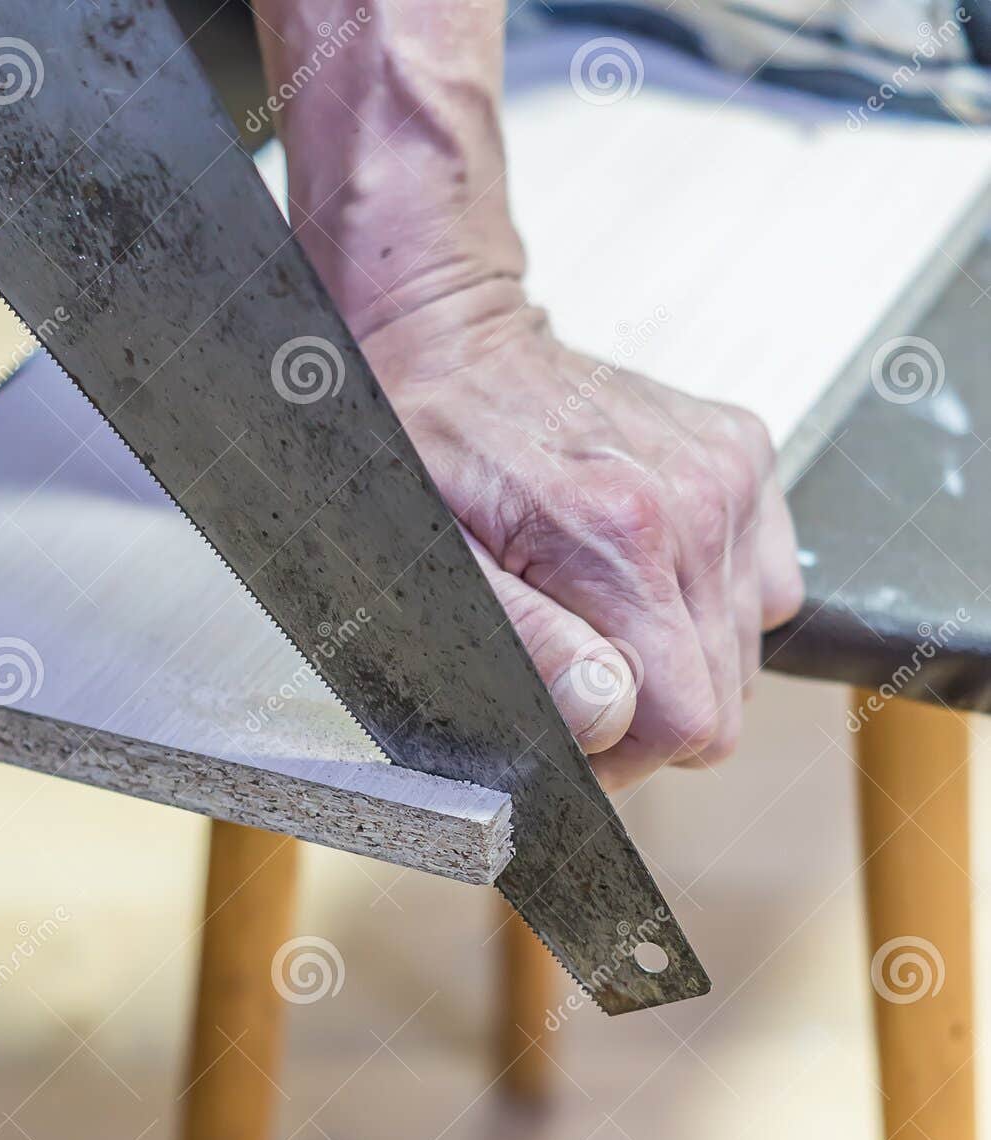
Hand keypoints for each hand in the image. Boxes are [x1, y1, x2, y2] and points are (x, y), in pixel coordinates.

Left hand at [360, 278, 803, 789]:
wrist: (452, 335)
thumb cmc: (429, 446)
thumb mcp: (440, 565)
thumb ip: (529, 648)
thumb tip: (607, 716)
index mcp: (621, 539)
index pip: (686, 723)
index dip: (627, 750)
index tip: (575, 728)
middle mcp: (697, 504)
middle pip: (724, 696)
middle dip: (652, 709)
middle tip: (578, 665)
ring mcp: (730, 475)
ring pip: (746, 647)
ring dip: (679, 651)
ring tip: (601, 603)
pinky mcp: (745, 453)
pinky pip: (763, 580)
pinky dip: (710, 595)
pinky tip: (645, 567)